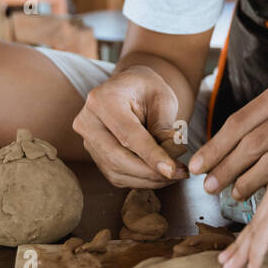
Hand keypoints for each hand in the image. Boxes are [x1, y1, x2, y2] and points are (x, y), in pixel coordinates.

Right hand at [71, 65, 188, 188]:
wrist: (130, 88)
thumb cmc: (148, 89)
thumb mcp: (163, 99)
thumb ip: (164, 129)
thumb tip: (169, 163)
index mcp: (102, 100)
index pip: (128, 134)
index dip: (151, 155)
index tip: (172, 170)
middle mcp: (88, 122)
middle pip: (117, 158)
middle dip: (150, 172)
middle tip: (179, 173)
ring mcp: (88, 140)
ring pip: (117, 171)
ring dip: (149, 179)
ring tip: (176, 174)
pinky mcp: (95, 155)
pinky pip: (117, 175)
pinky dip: (141, 180)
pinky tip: (160, 175)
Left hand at [188, 75, 267, 199]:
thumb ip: (265, 120)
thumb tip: (217, 149)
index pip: (242, 119)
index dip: (216, 145)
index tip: (197, 165)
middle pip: (253, 141)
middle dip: (225, 167)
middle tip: (208, 186)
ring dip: (247, 181)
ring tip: (232, 194)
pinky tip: (265, 199)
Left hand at [218, 163, 267, 267]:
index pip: (262, 214)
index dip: (250, 234)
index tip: (241, 249)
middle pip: (254, 222)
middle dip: (239, 245)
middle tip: (226, 261)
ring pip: (254, 230)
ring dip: (242, 252)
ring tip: (230, 267)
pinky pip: (263, 235)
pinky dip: (257, 252)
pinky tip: (253, 265)